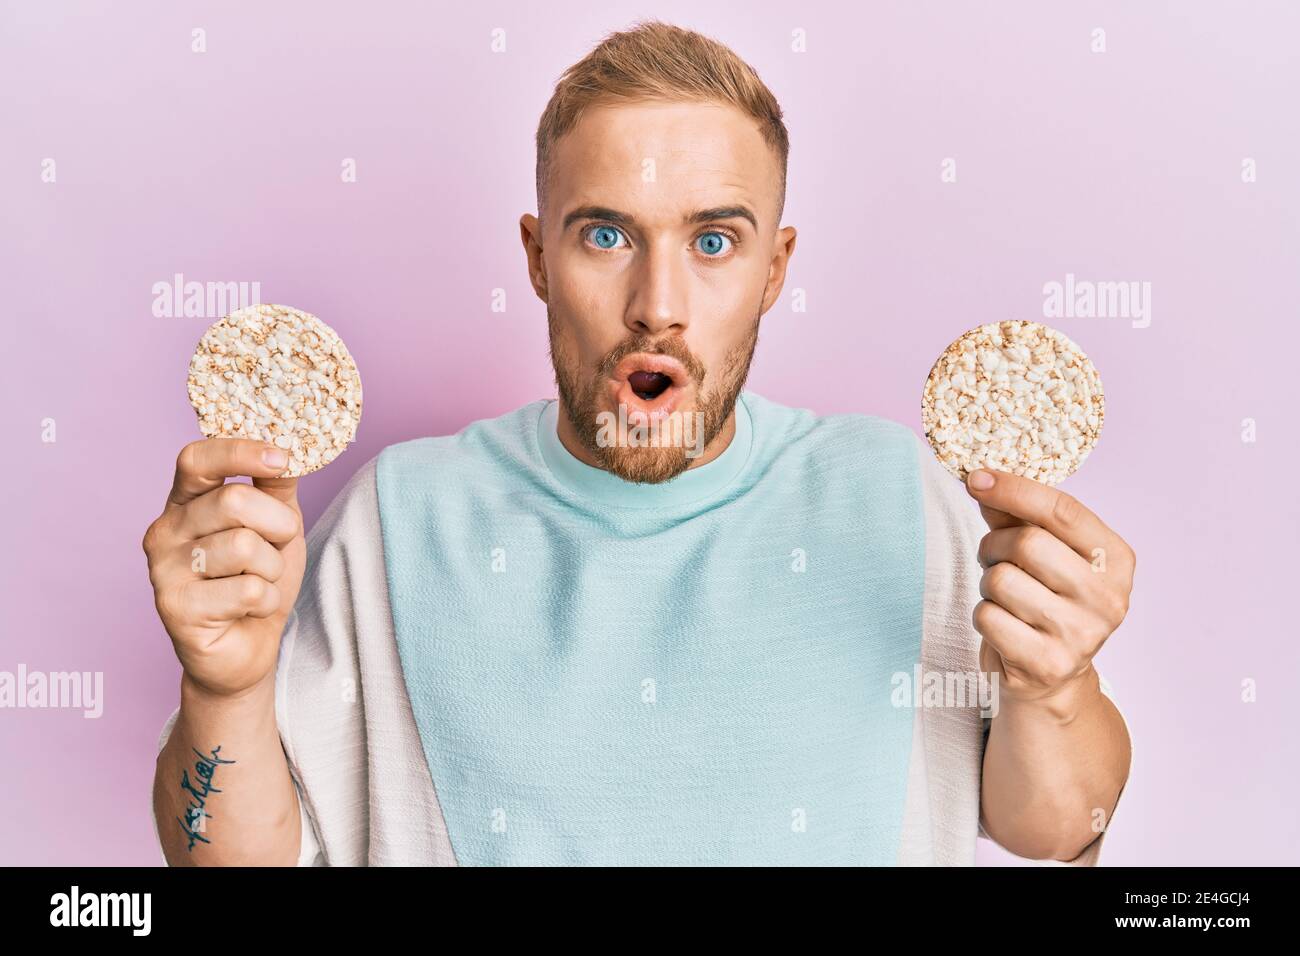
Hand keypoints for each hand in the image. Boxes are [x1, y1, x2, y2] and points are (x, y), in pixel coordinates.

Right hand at [142, 439, 306, 699]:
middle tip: (277, 547)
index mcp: (184, 502)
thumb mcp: (276, 526)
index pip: (197, 459)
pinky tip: (250, 610)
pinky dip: (267, 600)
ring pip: (245, 547)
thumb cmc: (258, 580)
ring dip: (273, 568)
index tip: (282, 457)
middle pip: (234, 502)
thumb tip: (290, 446)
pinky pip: (247, 590)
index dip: (240, 452)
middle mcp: (165, 531)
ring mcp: (164, 571)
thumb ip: (277, 488)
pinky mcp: (176, 609)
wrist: (246, 650)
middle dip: (277, 526)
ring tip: (259, 582)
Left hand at [964, 468, 1134, 708]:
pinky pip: (988, 617)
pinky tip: (1003, 626)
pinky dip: (983, 615)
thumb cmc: (1043, 602)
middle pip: (1028, 543)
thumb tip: (982, 482)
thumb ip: (1016, 517)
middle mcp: (1107, 597)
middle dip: (994, 545)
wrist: (1050, 678)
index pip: (1062, 511)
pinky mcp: (1047, 663)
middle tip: (993, 558)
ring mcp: (1081, 634)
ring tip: (1003, 597)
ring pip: (1002, 580)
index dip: (1015, 489)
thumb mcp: (1042, 555)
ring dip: (987, 583)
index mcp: (1115, 559)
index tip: (976, 478)